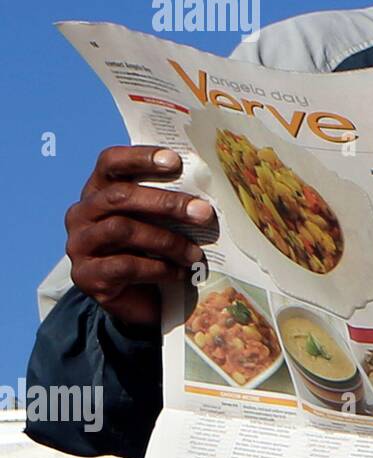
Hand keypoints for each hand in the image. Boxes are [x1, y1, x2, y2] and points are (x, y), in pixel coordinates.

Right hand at [65, 147, 213, 329]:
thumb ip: (167, 200)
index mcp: (98, 190)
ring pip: (122, 229)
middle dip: (166, 203)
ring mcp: (79, 245)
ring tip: (196, 253)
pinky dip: (158, 268)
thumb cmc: (152, 249)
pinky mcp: (87, 276)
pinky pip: (124, 265)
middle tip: (204, 212)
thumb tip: (207, 186)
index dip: (140, 157)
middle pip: (120, 196)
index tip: (176, 161)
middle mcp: (82, 213)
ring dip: (167, 241)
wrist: (137, 300)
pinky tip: (180, 272)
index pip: (110, 162)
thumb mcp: (158, 221)